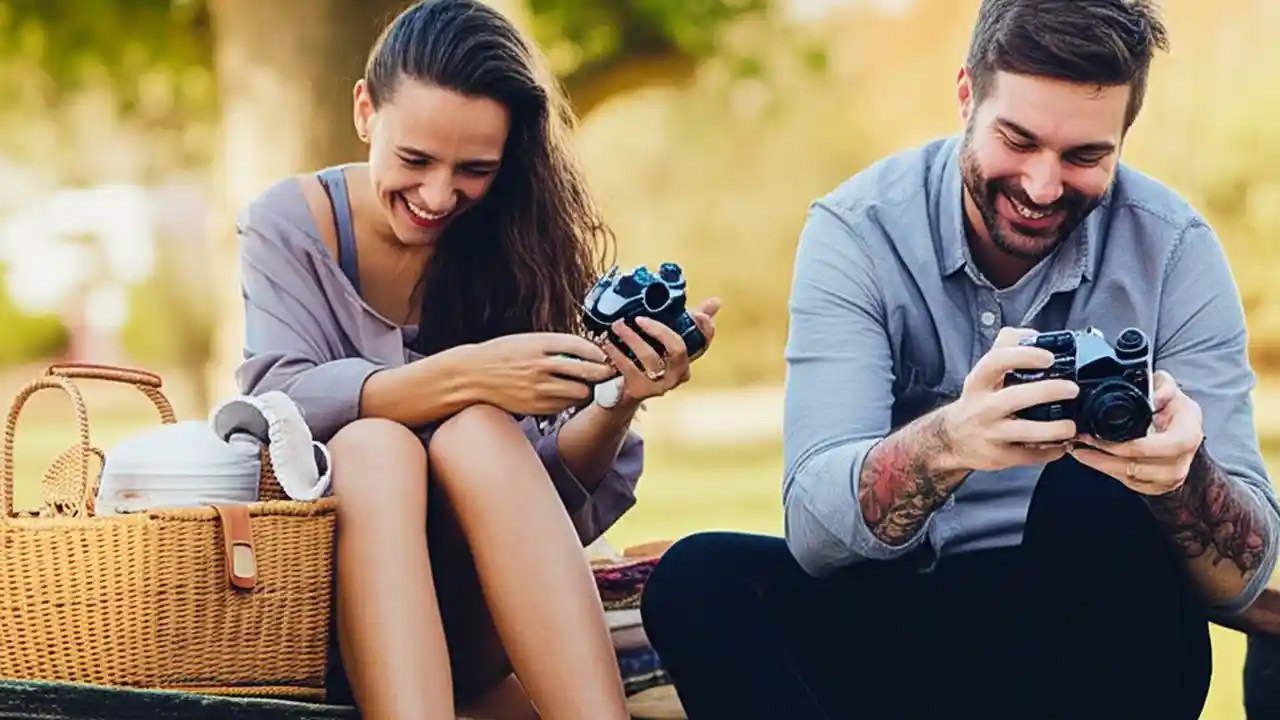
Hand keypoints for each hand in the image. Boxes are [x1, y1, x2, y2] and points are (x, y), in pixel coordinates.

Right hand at [470, 332, 615, 415]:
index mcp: (540, 344)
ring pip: (580, 392)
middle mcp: (540, 366)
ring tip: (586, 384)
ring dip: (588, 389)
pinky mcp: (536, 407)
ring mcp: (538, 388)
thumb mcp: (528, 341)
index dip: (598, 352)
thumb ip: (556, 346)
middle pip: (586, 371)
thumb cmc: (503, 354)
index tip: (603, 355)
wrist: (472, 376)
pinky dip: (571, 401)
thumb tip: (588, 352)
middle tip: (607, 373)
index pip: (581, 346)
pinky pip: (565, 405)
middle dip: (602, 373)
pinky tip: (566, 394)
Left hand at [599, 297, 719, 403]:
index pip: (704, 341)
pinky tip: (608, 343)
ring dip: (631, 338)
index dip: (705, 328)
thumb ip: (687, 319)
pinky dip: (617, 354)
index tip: (699, 314)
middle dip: (658, 330)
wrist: (625, 390)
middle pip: (678, 349)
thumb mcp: (666, 337)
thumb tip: (716, 301)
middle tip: (638, 318)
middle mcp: (679, 372)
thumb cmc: (649, 357)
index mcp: (688, 356)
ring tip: (616, 326)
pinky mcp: (642, 390)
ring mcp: (662, 384)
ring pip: (650, 358)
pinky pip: (630, 369)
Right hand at [940, 327, 1080, 472]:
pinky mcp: (999, 457)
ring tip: (1071, 426)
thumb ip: (1005, 348)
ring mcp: (990, 433)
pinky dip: (1051, 452)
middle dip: (1049, 391)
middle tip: (1072, 389)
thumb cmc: (977, 400)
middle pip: (1017, 397)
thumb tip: (1033, 333)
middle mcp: (982, 407)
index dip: (1025, 356)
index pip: (998, 361)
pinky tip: (1062, 445)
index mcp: (979, 382)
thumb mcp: (982, 374)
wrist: (952, 439)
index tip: (1049, 358)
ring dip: (1055, 429)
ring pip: (1027, 432)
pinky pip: (1030, 456)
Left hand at [1069, 370, 1203, 494]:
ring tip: (1079, 450)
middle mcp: (1181, 460)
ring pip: (1129, 477)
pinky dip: (1108, 471)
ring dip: (1101, 465)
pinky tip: (1093, 459)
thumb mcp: (1170, 390)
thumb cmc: (1175, 409)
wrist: (1184, 431)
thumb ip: (1162, 386)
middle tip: (1080, 443)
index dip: (1124, 446)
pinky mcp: (1157, 486)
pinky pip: (1129, 483)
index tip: (1098, 436)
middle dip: (1104, 457)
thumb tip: (1154, 394)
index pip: (1154, 447)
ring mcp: (1170, 477)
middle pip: (1137, 466)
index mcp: (1187, 436)